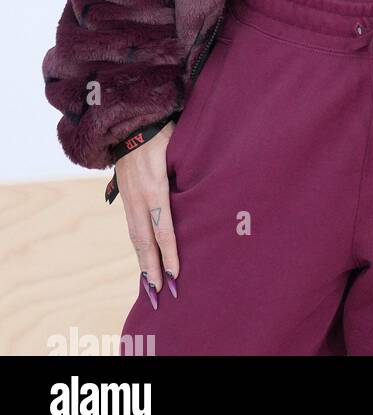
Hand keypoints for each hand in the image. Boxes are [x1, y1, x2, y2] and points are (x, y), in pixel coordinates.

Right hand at [115, 121, 178, 306]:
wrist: (130, 121)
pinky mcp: (124, 195)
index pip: (164, 229)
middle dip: (152, 269)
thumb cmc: (164, 131)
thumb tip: (207, 186)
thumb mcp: (180, 148)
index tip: (176, 275)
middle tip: (159, 293)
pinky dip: (137, 245)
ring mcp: (128, 198)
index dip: (170, 254)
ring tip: (149, 284)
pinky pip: (131, 226)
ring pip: (135, 236)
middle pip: (144, 241)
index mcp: (155, 188)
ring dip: (142, 261)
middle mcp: (138, 198)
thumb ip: (190, 169)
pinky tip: (143, 257)